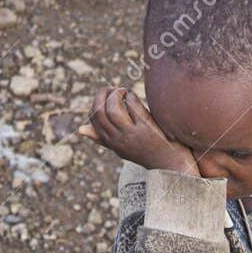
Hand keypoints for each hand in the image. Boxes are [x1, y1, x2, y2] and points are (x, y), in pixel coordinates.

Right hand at [79, 87, 198, 175]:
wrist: (171, 164)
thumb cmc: (145, 153)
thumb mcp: (121, 148)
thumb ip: (102, 138)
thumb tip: (80, 130)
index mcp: (111, 143)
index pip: (93, 120)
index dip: (97, 103)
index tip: (106, 96)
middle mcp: (118, 140)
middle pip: (99, 112)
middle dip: (102, 94)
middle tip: (112, 89)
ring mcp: (132, 134)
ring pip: (113, 108)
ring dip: (116, 93)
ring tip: (123, 91)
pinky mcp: (146, 127)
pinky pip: (132, 104)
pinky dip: (130, 96)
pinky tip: (133, 96)